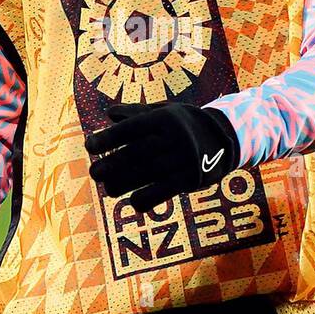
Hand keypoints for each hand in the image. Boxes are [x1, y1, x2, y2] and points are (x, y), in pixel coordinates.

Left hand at [84, 100, 240, 212]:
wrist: (225, 136)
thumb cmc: (184, 123)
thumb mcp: (165, 111)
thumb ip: (138, 113)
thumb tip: (109, 114)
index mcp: (164, 117)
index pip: (131, 128)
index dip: (108, 138)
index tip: (89, 147)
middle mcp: (175, 137)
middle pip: (136, 153)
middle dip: (111, 165)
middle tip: (94, 173)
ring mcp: (184, 158)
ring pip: (147, 174)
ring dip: (123, 184)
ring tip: (109, 189)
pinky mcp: (192, 178)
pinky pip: (164, 192)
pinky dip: (146, 199)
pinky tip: (133, 202)